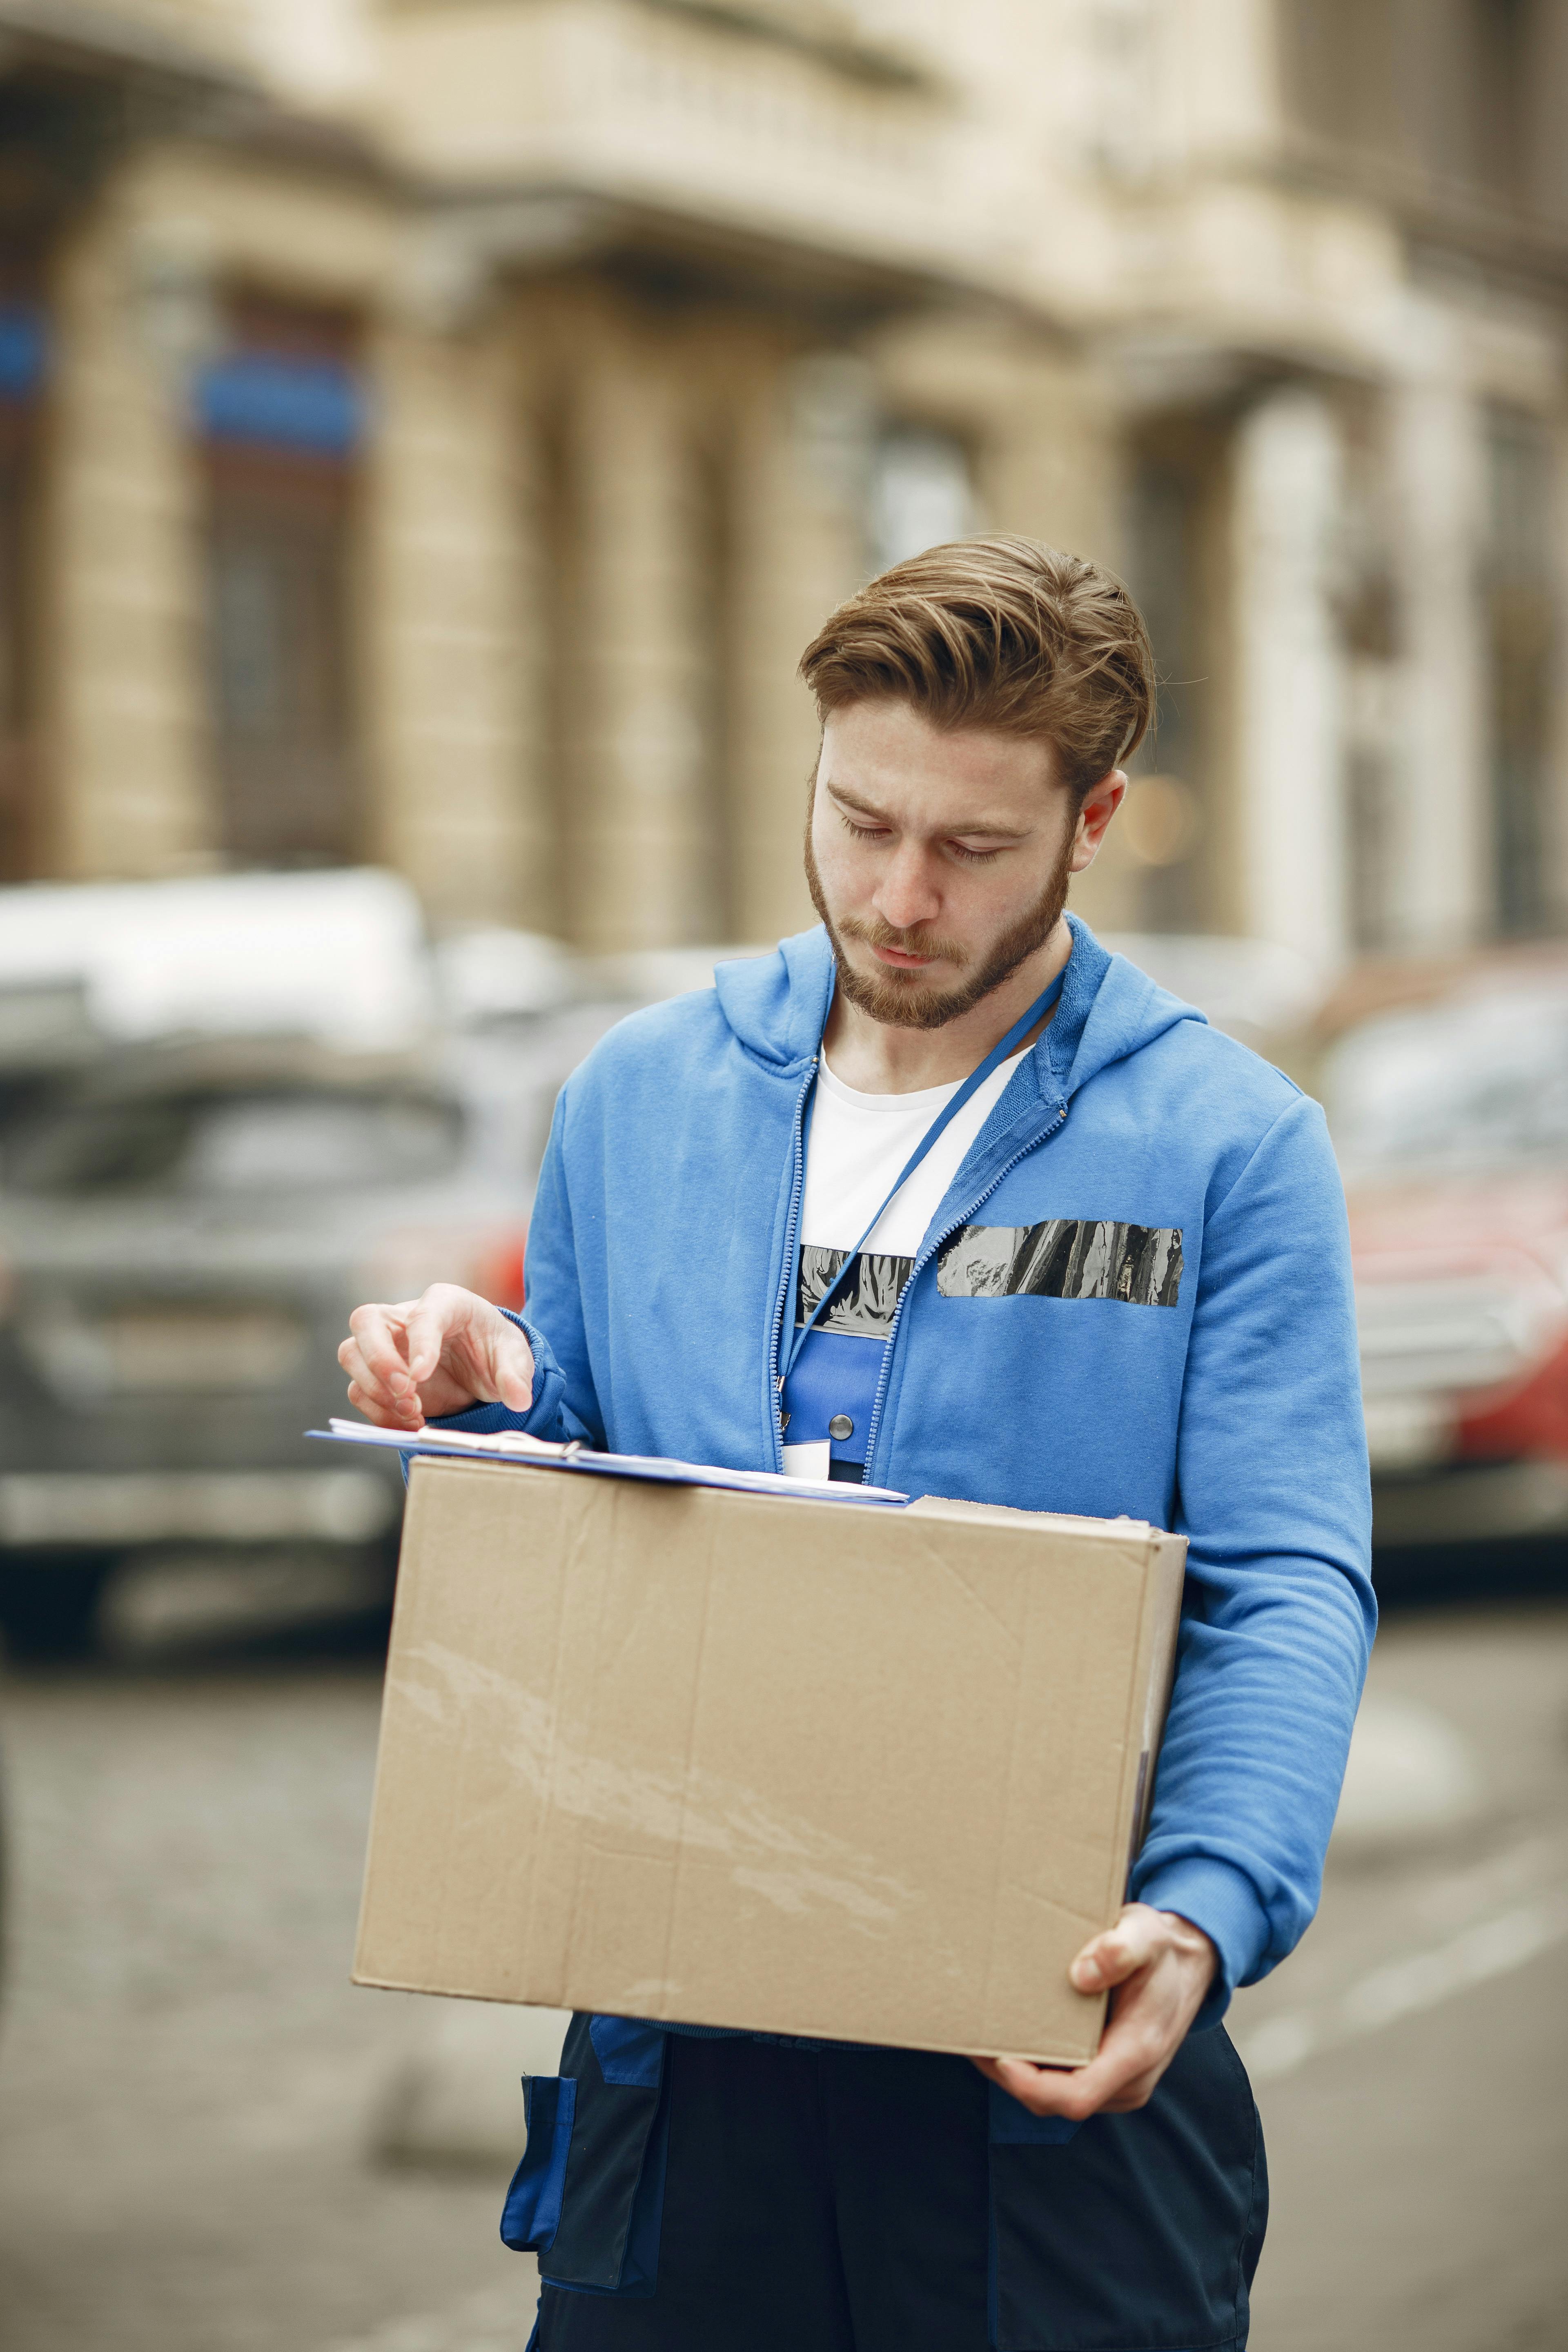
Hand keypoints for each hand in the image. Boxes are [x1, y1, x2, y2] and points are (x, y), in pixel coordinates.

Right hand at [339, 1283, 534, 1428]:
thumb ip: (516, 1376)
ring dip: (375, 1389)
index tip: (420, 1375)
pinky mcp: (378, 1376)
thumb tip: (519, 1400)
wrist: (481, 1365)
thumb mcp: (515, 1357)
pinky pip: (358, 1390)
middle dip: (380, 1360)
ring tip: (413, 1412)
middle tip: (407, 1392)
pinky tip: (408, 1423)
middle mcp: (405, 1318)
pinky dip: (378, 1411)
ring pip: (352, 1355)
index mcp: (445, 1302)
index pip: (423, 1314)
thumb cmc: (493, 1349)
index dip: (418, 1342)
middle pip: (366, 1322)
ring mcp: (386, 1346)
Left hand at [972, 1903, 1217, 2119]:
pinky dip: (1031, 2066)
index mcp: (1136, 2053)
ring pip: (1055, 2096)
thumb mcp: (1147, 1934)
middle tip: (972, 2040)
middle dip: (1010, 2077)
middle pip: (1056, 2101)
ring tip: (979, 2037)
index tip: (999, 2058)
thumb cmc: (1161, 1951)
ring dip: (1016, 2074)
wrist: (1185, 1966)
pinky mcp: (1106, 2074)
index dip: (1033, 2085)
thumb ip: (1119, 1949)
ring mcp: (1117, 2083)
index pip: (1078, 2096)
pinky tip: (1007, 2037)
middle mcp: (1127, 2080)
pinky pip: (1062, 2082)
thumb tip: (1081, 1975)